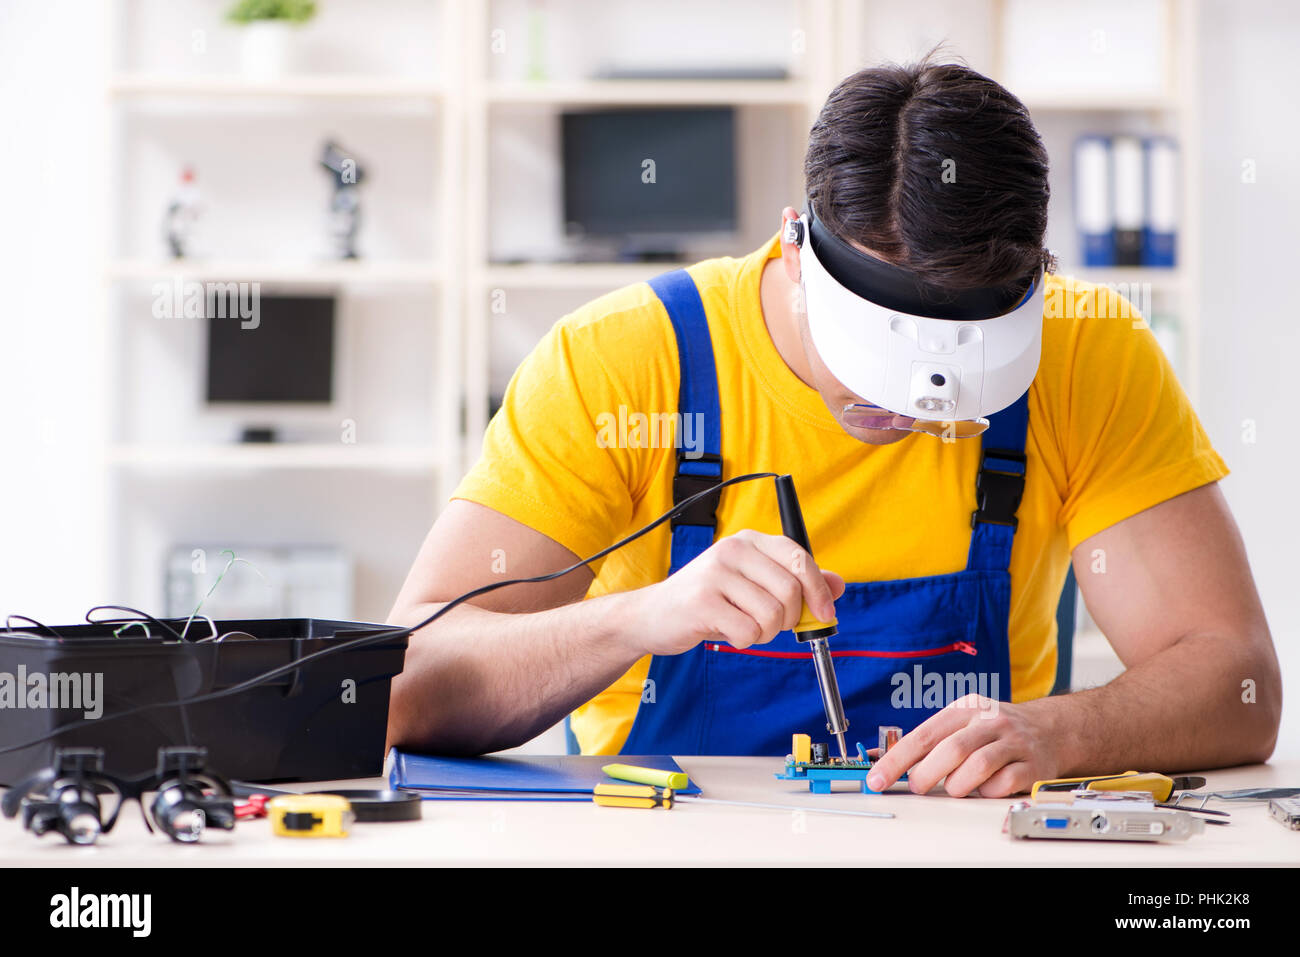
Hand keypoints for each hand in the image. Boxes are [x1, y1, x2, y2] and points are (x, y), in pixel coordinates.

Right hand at [619, 529, 844, 657]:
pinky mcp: (702, 601)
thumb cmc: (708, 602)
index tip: (825, 615)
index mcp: (748, 541)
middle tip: (769, 626)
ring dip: (764, 634)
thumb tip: (838, 586)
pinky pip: (748, 632)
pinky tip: (725, 633)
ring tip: (742, 627)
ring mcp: (715, 574)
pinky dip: (744, 642)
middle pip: (790, 590)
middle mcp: (732, 550)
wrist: (651, 616)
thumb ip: (795, 583)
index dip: (818, 590)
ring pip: (772, 615)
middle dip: (788, 620)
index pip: (798, 558)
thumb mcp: (752, 586)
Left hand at [864, 695, 1063, 797]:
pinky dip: (986, 792)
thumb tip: (888, 763)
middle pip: (951, 750)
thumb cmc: (996, 729)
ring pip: (977, 766)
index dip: (897, 760)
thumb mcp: (964, 722)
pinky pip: (1003, 784)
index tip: (876, 780)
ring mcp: (1013, 742)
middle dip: (926, 774)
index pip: (923, 735)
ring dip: (957, 785)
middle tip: (918, 787)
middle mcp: (989, 721)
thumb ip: (932, 741)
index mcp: (965, 708)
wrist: (1051, 728)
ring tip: (953, 788)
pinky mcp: (1032, 765)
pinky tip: (983, 788)